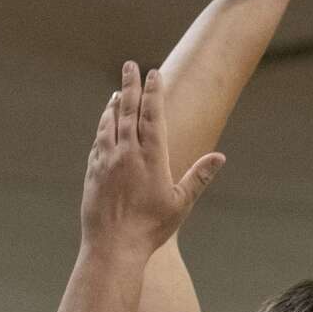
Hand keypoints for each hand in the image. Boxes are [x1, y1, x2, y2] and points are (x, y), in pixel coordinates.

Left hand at [80, 63, 224, 253]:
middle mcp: (126, 153)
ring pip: (109, 124)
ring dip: (115, 105)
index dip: (153, 91)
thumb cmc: (150, 228)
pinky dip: (103, 127)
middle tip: (130, 65)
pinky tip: (105, 122)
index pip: (152, 114)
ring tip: (118, 91)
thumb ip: (199, 177)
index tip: (154, 72)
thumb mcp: (180, 203)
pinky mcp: (93, 173)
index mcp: (150, 157)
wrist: (112, 247)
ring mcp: (106, 161)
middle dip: (130, 85)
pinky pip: (98, 142)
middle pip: (128, 111)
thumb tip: (220, 157)